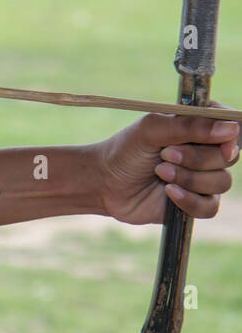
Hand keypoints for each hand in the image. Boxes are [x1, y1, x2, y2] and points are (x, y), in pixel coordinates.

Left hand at [95, 104, 238, 223]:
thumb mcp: (152, 129)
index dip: (230, 134)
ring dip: (189, 178)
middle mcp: (205, 152)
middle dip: (196, 158)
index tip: (220, 139)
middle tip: (164, 155)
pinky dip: (188, 200)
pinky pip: (210, 206)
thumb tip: (231, 129)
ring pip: (222, 182)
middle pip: (229, 157)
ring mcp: (202, 178)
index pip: (233, 126)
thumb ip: (189, 126)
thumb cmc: (125, 150)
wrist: (104, 182)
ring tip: (159, 172)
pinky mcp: (195, 203)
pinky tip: (167, 192)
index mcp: (198, 128)